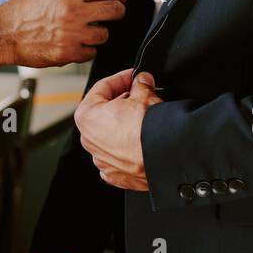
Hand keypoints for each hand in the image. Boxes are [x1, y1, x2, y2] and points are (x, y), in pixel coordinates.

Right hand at [0, 0, 125, 68]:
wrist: (3, 33)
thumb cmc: (23, 11)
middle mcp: (73, 10)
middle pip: (114, 11)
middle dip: (118, 12)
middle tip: (115, 13)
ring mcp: (72, 33)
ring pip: (104, 34)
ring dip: (99, 33)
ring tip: (86, 31)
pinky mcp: (68, 53)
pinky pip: (91, 52)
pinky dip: (87, 49)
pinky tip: (76, 44)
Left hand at [76, 69, 162, 190]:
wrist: (166, 159)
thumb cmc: (149, 131)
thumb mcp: (145, 96)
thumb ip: (140, 84)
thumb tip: (142, 81)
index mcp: (87, 116)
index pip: (102, 88)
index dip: (121, 78)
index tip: (133, 77)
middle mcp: (89, 140)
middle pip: (104, 112)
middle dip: (122, 101)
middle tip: (141, 95)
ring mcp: (101, 160)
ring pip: (110, 135)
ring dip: (124, 125)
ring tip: (144, 118)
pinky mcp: (115, 175)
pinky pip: (118, 156)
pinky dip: (128, 147)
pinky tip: (142, 140)